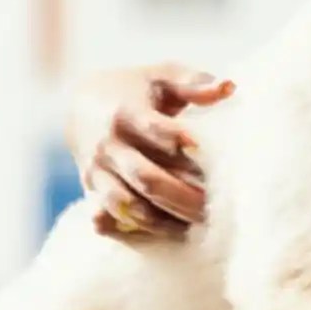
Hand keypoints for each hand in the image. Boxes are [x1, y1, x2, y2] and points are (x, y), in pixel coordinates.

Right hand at [67, 63, 234, 238]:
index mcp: (126, 112)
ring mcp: (98, 171)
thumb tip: (229, 87)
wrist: (81, 105)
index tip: (203, 148)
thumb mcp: (162, 77)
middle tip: (215, 203)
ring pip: (128, 204)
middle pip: (145, 176)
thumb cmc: (135, 88)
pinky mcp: (93, 191)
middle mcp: (108, 145)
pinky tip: (174, 232)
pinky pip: (114, 218)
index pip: (152, 128)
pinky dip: (142, 229)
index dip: (176, 138)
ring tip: (200, 223)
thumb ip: (194, 83)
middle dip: (182, 193)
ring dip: (164, 218)